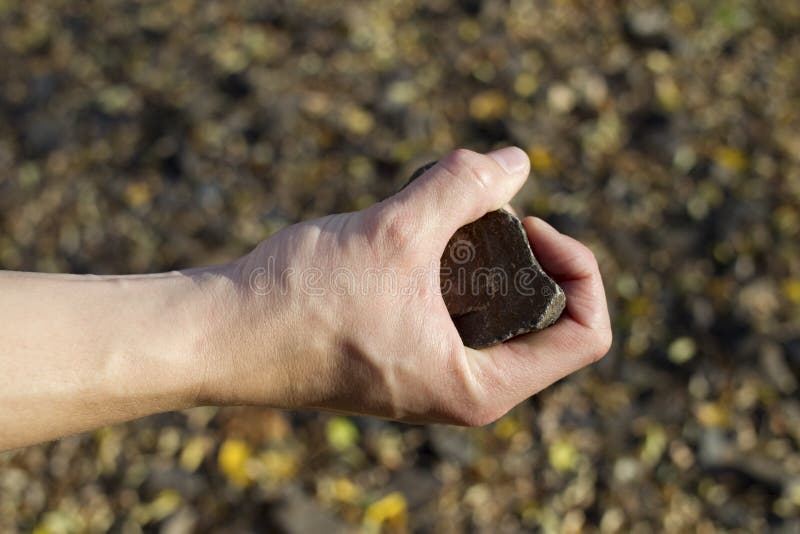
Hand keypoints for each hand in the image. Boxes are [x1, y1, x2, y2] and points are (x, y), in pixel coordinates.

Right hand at [201, 147, 611, 424]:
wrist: (222, 335)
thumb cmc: (300, 303)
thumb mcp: (394, 234)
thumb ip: (463, 186)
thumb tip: (516, 162)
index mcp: (480, 388)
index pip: (586, 334)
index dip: (578, 266)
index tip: (529, 225)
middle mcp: (463, 390)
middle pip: (543, 314)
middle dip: (525, 252)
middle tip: (481, 210)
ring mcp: (431, 372)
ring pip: (497, 306)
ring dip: (481, 251)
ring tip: (438, 213)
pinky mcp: (402, 350)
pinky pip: (454, 307)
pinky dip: (448, 263)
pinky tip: (411, 230)